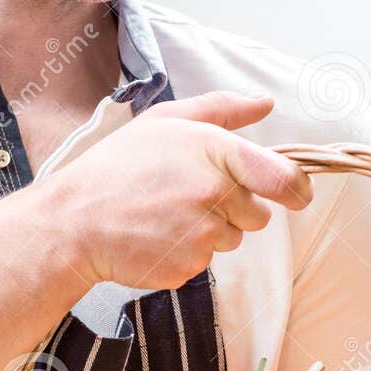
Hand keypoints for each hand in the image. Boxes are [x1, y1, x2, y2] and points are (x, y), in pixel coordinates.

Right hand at [49, 90, 313, 291]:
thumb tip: (266, 104)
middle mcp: (215, 193)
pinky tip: (157, 236)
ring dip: (208, 230)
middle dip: (233, 208)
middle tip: (187, 196)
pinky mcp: (190, 266)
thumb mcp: (166, 121)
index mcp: (215, 152)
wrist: (74, 221)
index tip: (297, 194)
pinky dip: (187, 252)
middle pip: (258, 214)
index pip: (283, 178)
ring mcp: (203, 233)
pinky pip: (207, 262)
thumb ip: (222, 109)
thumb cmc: (119, 166)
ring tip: (165, 214)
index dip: (296, 189)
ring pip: (232, 238)